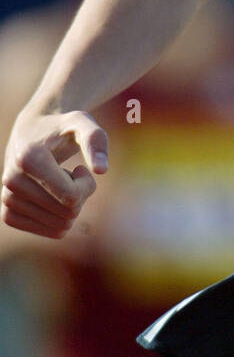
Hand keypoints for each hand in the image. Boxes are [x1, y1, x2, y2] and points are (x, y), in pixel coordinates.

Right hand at [1, 110, 108, 237]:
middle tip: (72, 175)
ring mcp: (7, 199)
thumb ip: (95, 141)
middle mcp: (12, 181)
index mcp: (28, 159)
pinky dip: (61, 217)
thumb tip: (102, 170)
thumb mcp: (82, 123)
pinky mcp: (8, 214)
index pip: (70, 196)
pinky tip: (52, 195)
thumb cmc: (62, 128)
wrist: (32, 132)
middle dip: (81, 195)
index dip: (87, 185)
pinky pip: (52, 232)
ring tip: (59, 182)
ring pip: (61, 226)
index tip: (82, 168)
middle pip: (68, 213)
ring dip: (70, 205)